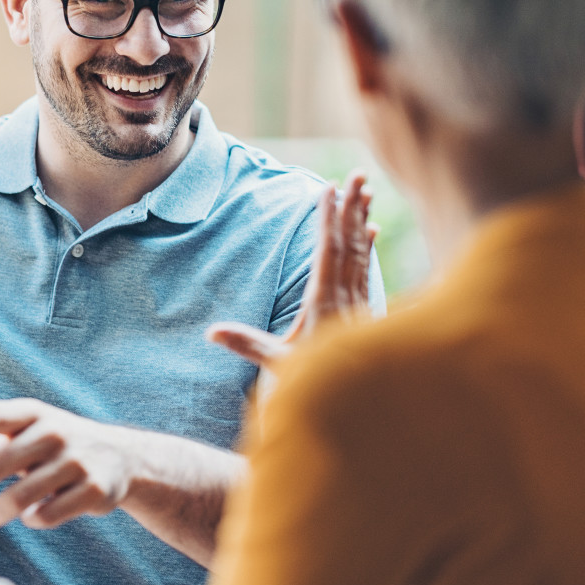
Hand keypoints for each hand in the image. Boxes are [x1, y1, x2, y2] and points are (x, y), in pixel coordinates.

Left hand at [0, 399, 134, 530]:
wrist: (120, 456)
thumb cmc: (52, 446)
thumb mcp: (15, 441)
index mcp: (32, 414)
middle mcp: (54, 432)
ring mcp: (76, 460)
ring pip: (23, 494)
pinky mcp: (93, 489)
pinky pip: (50, 514)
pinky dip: (34, 520)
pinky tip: (31, 517)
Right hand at [206, 170, 376, 371]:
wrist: (356, 408)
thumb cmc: (313, 386)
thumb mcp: (277, 365)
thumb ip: (248, 345)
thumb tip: (211, 333)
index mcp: (325, 302)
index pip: (328, 252)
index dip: (328, 220)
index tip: (329, 190)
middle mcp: (346, 298)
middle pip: (351, 244)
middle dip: (353, 209)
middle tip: (359, 176)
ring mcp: (359, 304)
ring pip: (361, 254)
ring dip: (362, 221)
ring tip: (366, 191)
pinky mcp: (365, 312)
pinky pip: (366, 269)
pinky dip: (367, 247)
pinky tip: (372, 232)